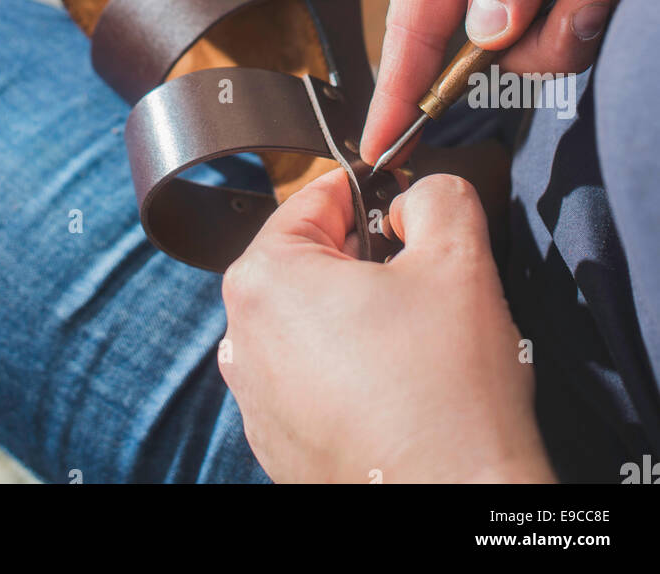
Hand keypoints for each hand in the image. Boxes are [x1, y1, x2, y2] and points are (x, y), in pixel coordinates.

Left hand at [221, 169, 555, 483]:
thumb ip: (436, 195)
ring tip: (417, 345)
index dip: (374, 196)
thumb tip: (418, 194)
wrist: (458, 507)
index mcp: (264, 279)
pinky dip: (353, 371)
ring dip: (362, 317)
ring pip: (315, 319)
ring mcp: (257, 398)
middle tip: (424, 286)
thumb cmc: (449, 397)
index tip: (409, 212)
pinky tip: (401, 389)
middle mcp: (242, 339)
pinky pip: (314, 377)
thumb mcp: (459, 258)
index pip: (316, 199)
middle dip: (368, 261)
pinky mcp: (281, 443)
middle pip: (312, 260)